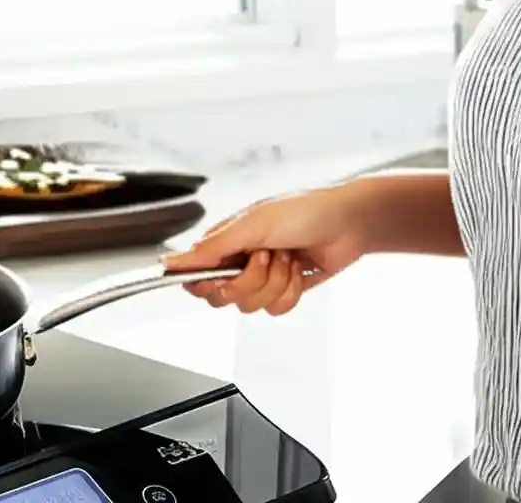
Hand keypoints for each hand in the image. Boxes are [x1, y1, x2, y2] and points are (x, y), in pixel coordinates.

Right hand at [164, 185, 367, 314]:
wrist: (350, 222)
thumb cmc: (302, 211)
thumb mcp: (250, 226)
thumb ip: (210, 250)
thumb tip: (170, 263)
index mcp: (224, 242)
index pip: (196, 276)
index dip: (207, 282)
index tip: (223, 276)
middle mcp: (239, 261)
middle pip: (223, 297)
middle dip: (250, 281)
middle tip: (265, 257)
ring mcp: (263, 278)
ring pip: (251, 305)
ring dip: (276, 282)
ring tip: (288, 258)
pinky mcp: (285, 290)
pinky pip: (276, 309)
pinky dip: (292, 291)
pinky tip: (300, 269)